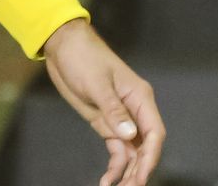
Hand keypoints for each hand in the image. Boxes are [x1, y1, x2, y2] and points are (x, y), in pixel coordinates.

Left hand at [42, 18, 164, 185]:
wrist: (63, 46)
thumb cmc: (83, 57)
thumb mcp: (96, 83)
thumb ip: (113, 110)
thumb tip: (129, 134)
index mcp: (140, 98)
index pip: (154, 133)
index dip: (151, 156)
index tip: (142, 174)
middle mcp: (135, 111)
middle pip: (145, 147)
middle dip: (140, 169)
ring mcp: (121, 119)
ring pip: (132, 152)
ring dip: (128, 172)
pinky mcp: (106, 123)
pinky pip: (116, 149)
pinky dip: (114, 166)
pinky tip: (108, 180)